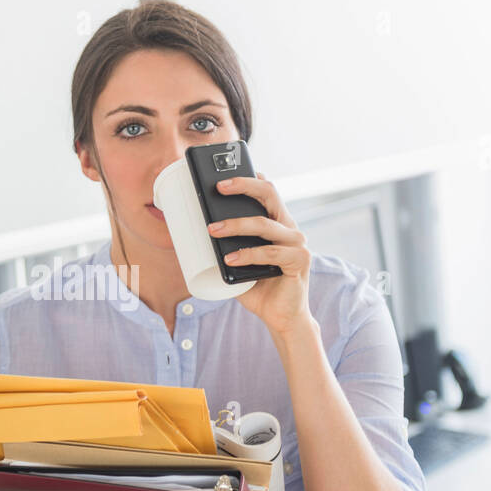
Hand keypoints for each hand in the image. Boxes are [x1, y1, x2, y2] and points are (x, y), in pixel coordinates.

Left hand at [206, 171, 312, 335]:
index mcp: (277, 222)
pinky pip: (271, 253)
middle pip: (270, 194)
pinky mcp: (299, 261)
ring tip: (212, 229)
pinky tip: (230, 258)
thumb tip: (191, 235)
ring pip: (265, 224)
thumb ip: (225, 246)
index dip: (248, 177)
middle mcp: (289, 228)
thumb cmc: (258, 287)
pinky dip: (248, 254)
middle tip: (218, 187)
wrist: (281, 317)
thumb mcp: (237, 261)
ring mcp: (297, 243)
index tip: (223, 173)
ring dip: (236, 225)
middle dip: (243, 185)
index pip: (265, 190)